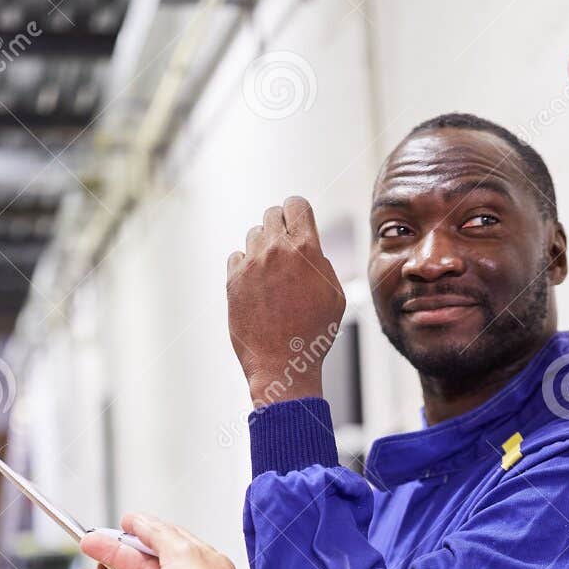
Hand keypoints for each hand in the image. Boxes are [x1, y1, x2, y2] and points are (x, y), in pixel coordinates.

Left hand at [226, 196, 345, 407]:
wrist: (283, 363)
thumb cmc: (314, 333)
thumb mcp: (335, 294)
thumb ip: (321, 262)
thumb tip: (309, 247)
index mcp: (305, 249)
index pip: (296, 204)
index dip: (298, 212)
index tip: (299, 223)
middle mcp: (276, 250)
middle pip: (272, 214)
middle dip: (282, 227)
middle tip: (288, 250)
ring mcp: (251, 264)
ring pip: (254, 234)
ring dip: (264, 246)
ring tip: (274, 273)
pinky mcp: (233, 280)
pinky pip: (237, 256)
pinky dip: (246, 265)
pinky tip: (257, 285)